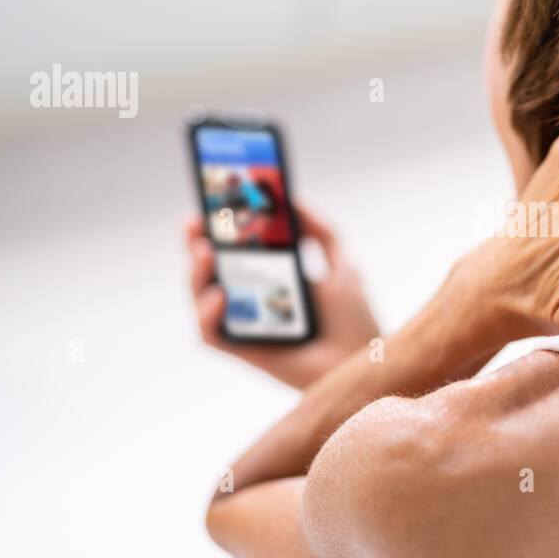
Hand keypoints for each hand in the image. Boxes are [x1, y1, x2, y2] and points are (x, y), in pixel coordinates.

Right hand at [186, 205, 380, 388]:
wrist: (364, 360)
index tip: (210, 201)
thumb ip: (321, 231)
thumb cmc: (355, 319)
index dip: (216, 226)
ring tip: (204, 251)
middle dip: (194, 242)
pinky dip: (208, 314)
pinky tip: (221, 295)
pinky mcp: (243, 351)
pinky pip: (211, 334)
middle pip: (208, 269)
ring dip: (195, 273)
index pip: (233, 248)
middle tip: (194, 221)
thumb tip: (293, 197)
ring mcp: (244, 325)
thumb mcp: (341, 264)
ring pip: (200, 298)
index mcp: (271, 278)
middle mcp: (251, 300)